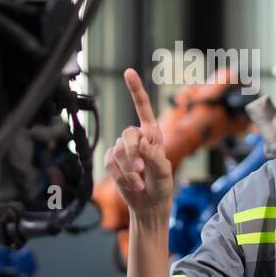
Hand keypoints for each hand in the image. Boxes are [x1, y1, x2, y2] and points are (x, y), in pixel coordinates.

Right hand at [105, 69, 174, 219]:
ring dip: (129, 171)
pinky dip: (121, 177)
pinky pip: (110, 164)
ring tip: (140, 183)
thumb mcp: (164, 173)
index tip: (128, 72)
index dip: (135, 90)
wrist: (149, 204)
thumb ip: (155, 158)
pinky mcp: (112, 162)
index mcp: (152, 134)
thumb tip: (143, 144)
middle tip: (141, 171)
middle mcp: (136, 138)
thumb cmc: (162, 186)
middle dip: (132, 154)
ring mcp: (122, 149)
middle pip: (127, 135)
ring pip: (118, 152)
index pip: (143, 108)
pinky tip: (132, 185)